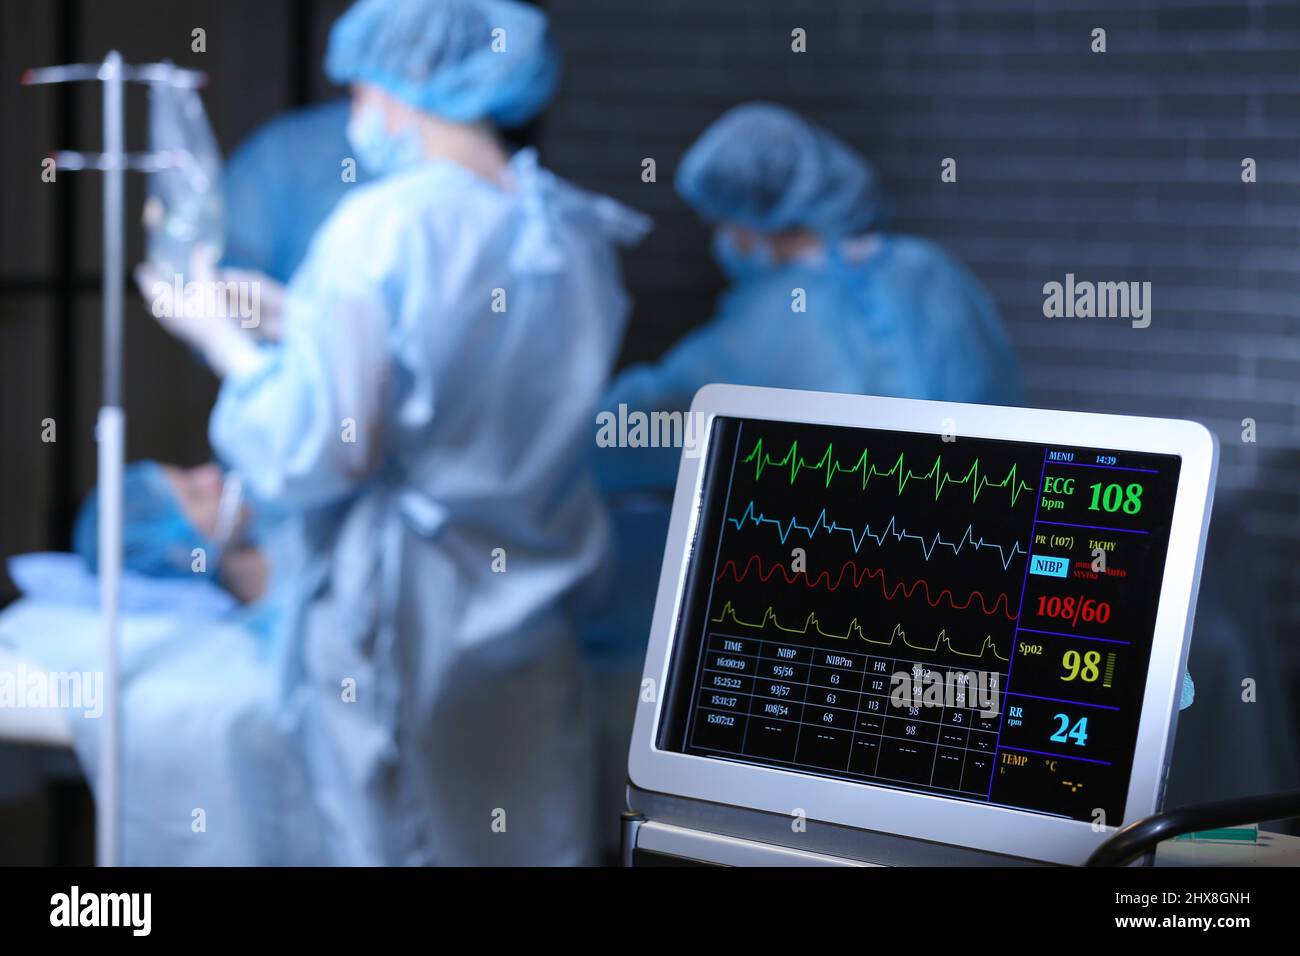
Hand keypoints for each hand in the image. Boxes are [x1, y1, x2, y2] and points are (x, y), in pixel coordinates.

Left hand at [135, 244, 266, 377]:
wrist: (223, 341)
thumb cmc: (214, 314)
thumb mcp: (208, 285)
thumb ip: (203, 265)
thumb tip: (202, 249)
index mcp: (166, 303)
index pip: (148, 286)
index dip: (145, 275)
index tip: (143, 267)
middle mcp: (167, 315)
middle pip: (152, 300)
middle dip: (152, 288)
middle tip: (155, 278)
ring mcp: (175, 326)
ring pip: (161, 310)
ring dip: (162, 299)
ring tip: (169, 291)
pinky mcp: (184, 333)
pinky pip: (171, 318)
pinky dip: (171, 308)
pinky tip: (184, 306)